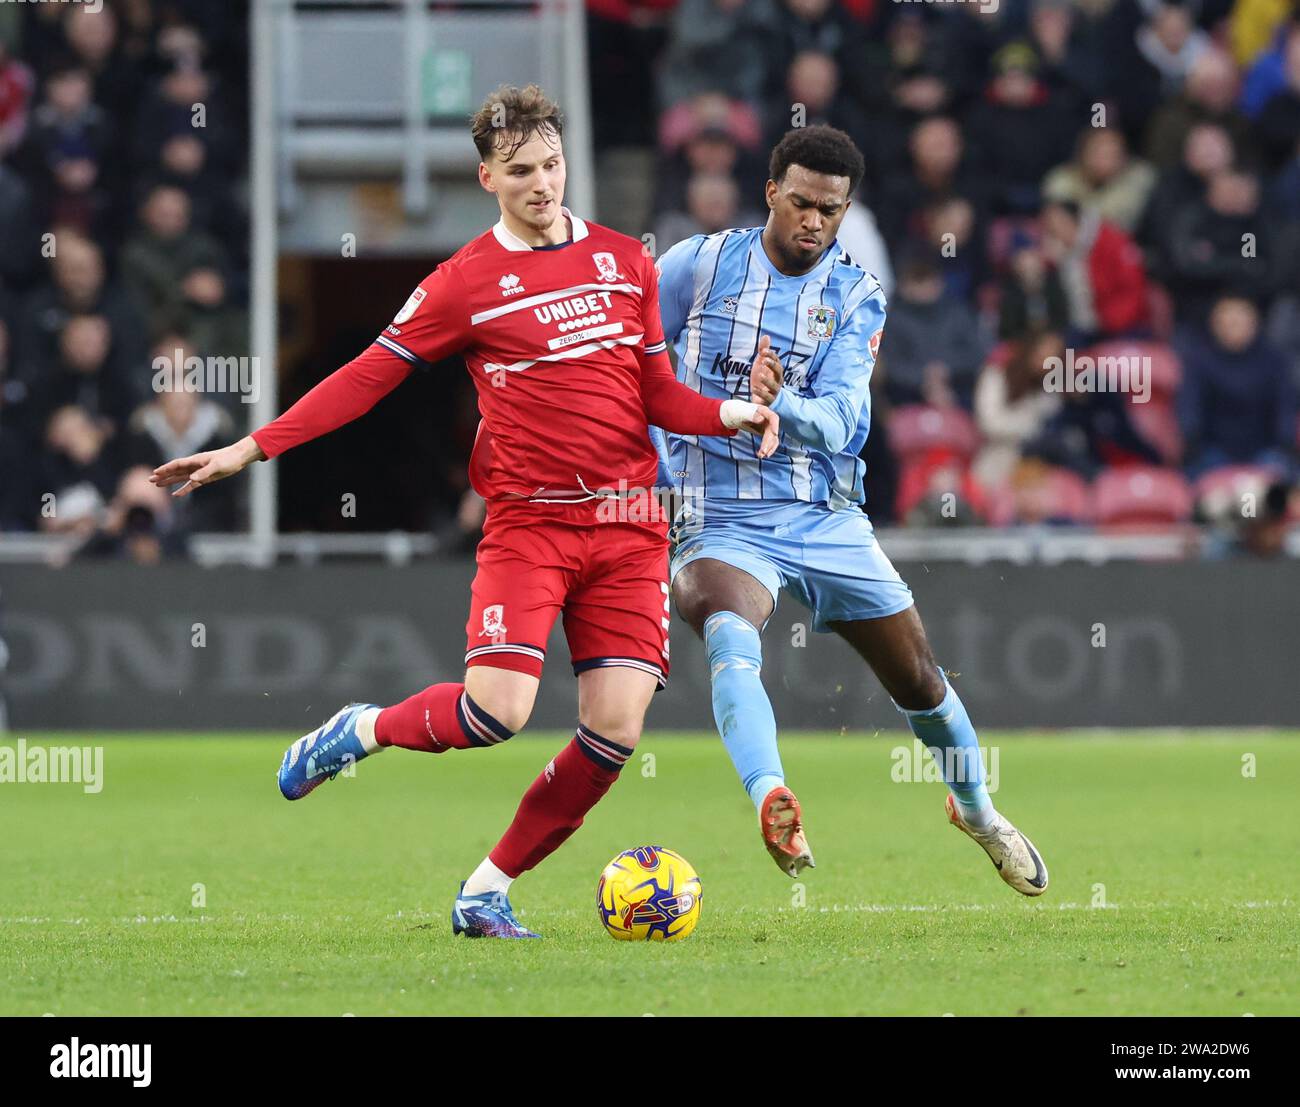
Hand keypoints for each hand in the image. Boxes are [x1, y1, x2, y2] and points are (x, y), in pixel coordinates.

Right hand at [149, 435, 264, 496]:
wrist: (238, 458)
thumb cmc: (228, 458)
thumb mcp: (217, 465)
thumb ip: (204, 472)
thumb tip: (191, 479)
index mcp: (195, 460)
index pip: (177, 464)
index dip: (166, 468)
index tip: (155, 472)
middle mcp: (194, 466)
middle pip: (175, 471)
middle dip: (163, 475)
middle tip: (150, 480)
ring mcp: (199, 472)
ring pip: (180, 477)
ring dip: (169, 481)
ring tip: (157, 484)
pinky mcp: (205, 478)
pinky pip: (191, 485)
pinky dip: (183, 489)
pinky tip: (176, 494)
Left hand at [739, 405, 780, 458]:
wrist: (737, 414)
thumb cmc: (738, 411)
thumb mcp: (742, 412)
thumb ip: (751, 415)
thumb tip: (761, 419)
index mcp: (764, 411)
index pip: (773, 418)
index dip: (775, 426)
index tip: (775, 434)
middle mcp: (768, 419)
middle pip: (772, 432)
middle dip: (768, 442)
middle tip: (762, 452)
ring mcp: (768, 426)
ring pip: (773, 439)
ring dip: (768, 448)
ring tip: (760, 456)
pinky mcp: (766, 433)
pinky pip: (770, 442)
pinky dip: (767, 449)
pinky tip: (761, 454)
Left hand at [749, 334, 782, 404]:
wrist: (761, 399)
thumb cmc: (762, 380)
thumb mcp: (761, 364)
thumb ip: (763, 351)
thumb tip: (766, 336)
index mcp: (776, 371)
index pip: (776, 361)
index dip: (770, 355)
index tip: (762, 351)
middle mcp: (777, 380)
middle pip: (778, 372)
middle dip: (772, 365)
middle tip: (764, 360)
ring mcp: (774, 391)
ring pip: (775, 386)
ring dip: (767, 380)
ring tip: (760, 375)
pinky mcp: (769, 400)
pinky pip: (767, 397)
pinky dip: (761, 393)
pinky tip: (753, 387)